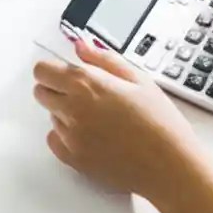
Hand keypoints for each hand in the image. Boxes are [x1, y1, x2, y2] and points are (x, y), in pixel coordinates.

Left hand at [33, 39, 212, 212]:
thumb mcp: (139, 79)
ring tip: (100, 120)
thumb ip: (104, 58)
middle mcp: (72, 108)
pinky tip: (92, 137)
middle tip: (85, 96)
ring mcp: (70, 136)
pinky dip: (67, 137)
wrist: (171, 166)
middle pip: (41, 92)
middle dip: (56, 89)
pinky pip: (54, 141)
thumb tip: (80, 46)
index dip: (53, 69)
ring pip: (51, 116)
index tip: (66, 73)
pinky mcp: (73, 159)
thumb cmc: (160, 121)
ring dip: (66, 114)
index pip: (42, 69)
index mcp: (87, 83)